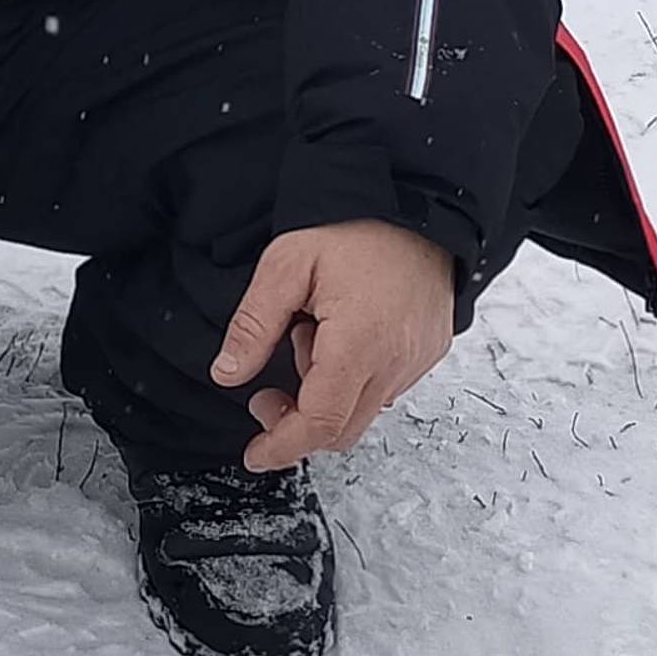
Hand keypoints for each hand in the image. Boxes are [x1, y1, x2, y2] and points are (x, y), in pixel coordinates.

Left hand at [211, 219, 458, 472]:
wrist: (419, 201)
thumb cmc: (357, 224)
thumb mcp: (287, 263)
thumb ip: (254, 324)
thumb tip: (227, 374)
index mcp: (358, 342)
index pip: (319, 423)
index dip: (282, 446)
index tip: (256, 454)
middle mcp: (396, 360)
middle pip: (341, 430)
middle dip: (296, 424)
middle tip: (268, 393)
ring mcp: (417, 359)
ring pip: (363, 411)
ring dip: (326, 396)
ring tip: (312, 338)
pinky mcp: (429, 352)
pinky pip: (386, 389)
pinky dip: (354, 381)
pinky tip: (341, 337)